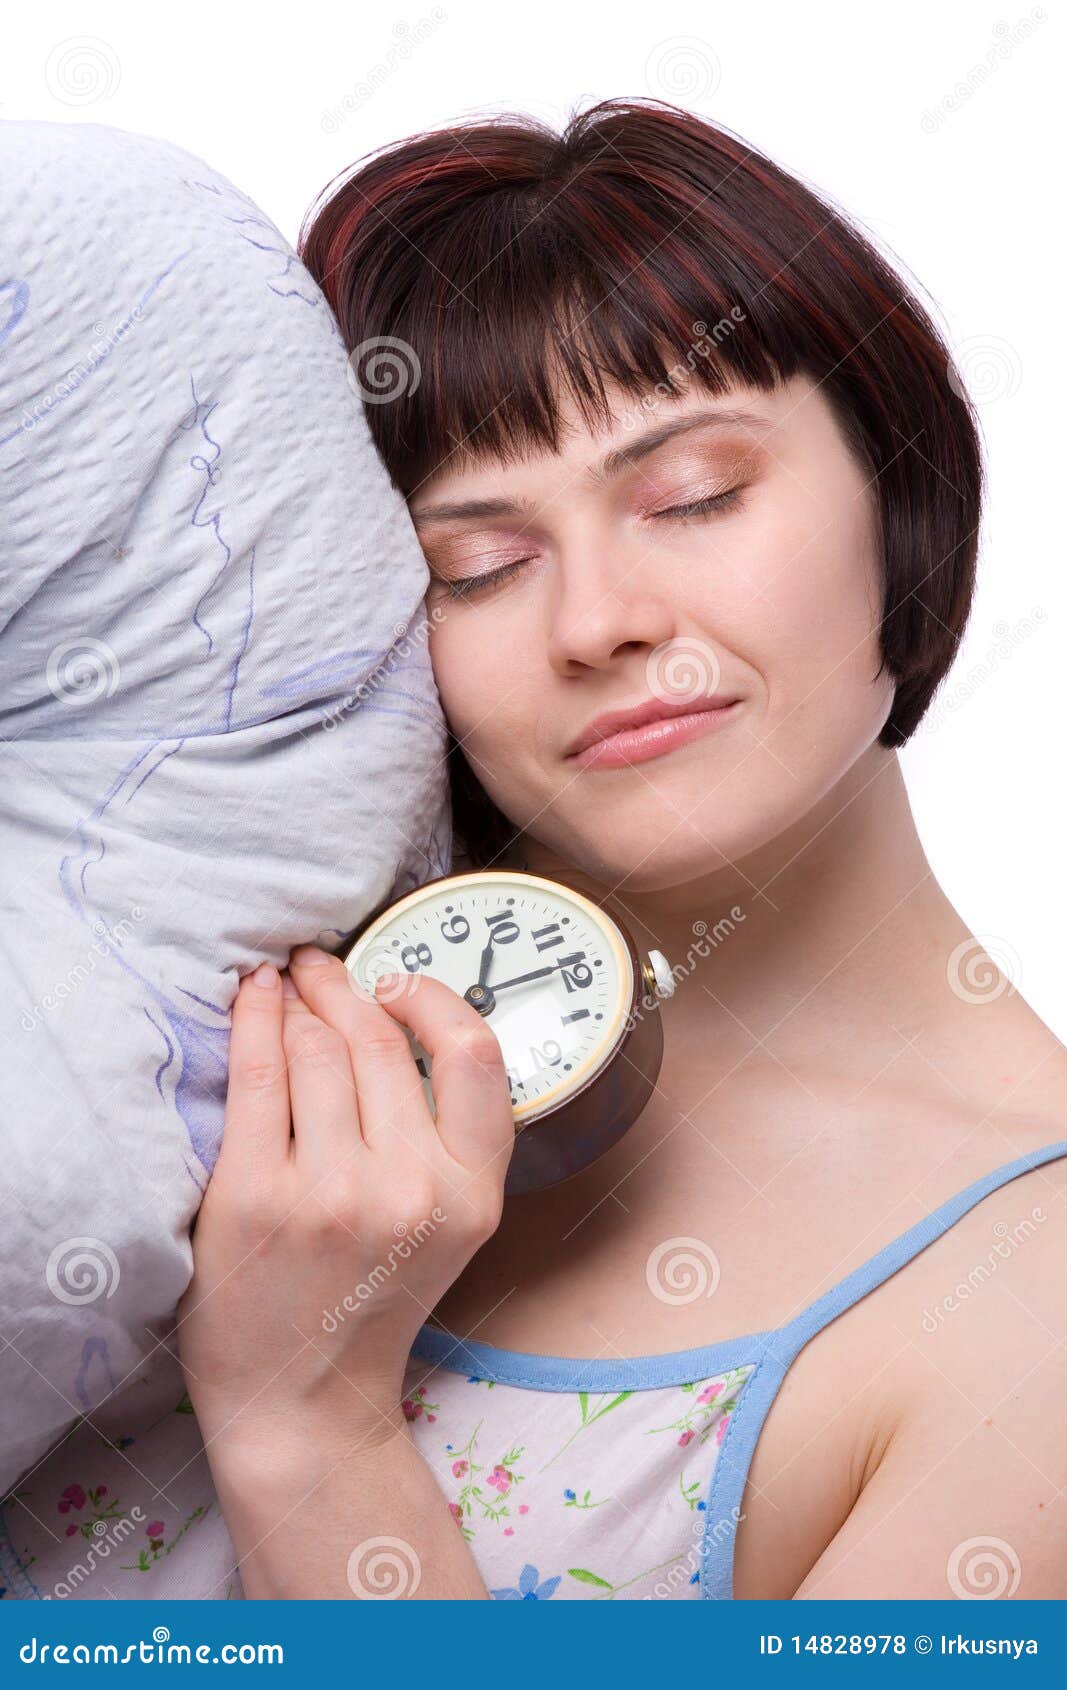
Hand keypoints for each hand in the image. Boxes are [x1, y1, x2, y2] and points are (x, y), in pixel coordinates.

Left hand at [175, 947, 513, 1456]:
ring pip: (317, 1048)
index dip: (434, 1000)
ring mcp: (331, 1193)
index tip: (399, 982)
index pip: (476, 1058)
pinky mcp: (257, 1196)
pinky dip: (254, 1020)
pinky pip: (258, 1074)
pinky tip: (252, 999)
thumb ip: (443, 1139)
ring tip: (285, 981)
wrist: (301, 1399)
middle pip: (379, 1042)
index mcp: (473, 1196)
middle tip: (321, 963)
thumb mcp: (448, 1227)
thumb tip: (400, 1021)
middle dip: (346, 985)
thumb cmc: (368, 1303)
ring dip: (298, 997)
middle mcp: (410, 1190)